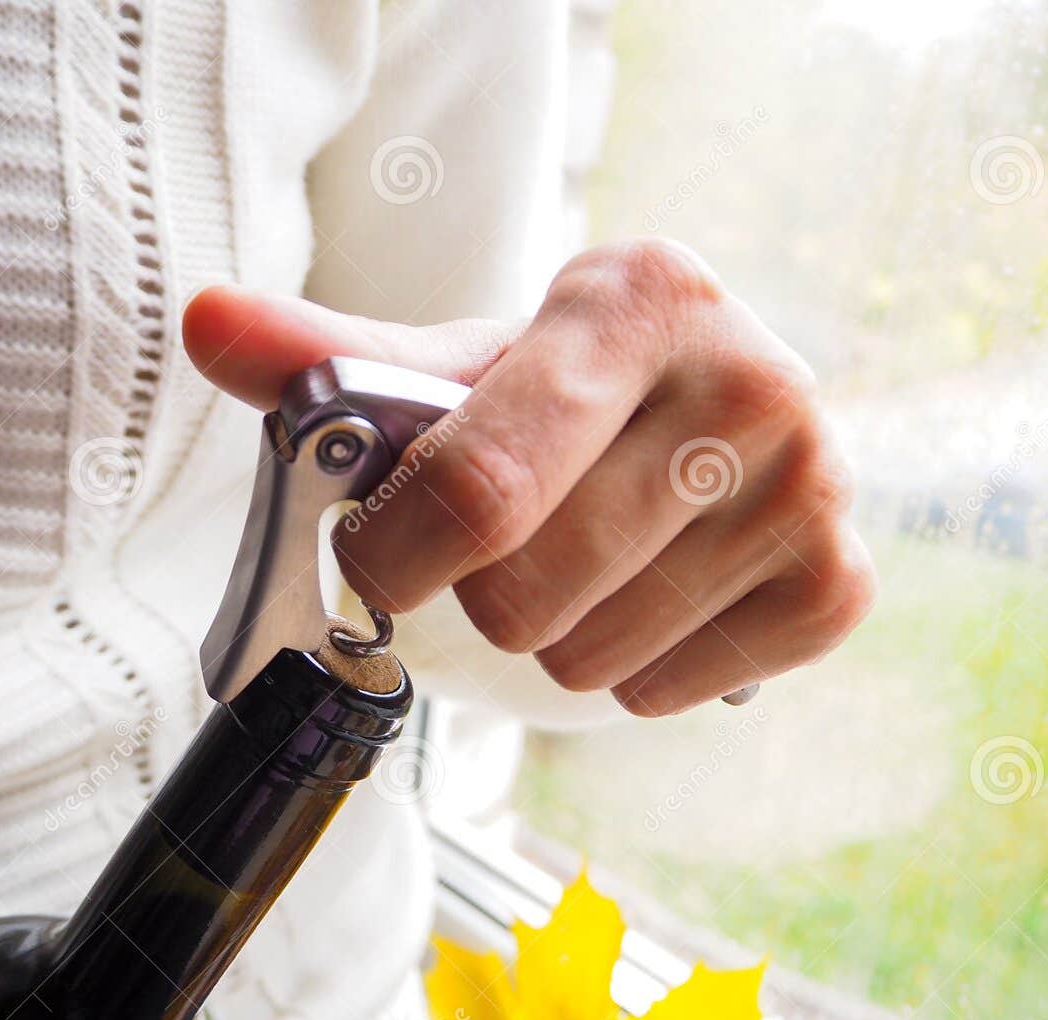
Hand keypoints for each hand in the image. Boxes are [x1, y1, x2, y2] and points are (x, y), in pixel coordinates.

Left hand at [183, 237, 873, 715]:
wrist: (719, 422)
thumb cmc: (575, 401)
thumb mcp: (464, 370)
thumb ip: (334, 359)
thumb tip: (208, 322)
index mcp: (639, 298)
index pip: (481, 483)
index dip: (399, 554)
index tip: (380, 566)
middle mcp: (750, 381)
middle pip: (527, 596)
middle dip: (489, 598)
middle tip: (518, 549)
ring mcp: (812, 487)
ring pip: (593, 662)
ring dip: (562, 640)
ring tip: (596, 566)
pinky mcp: (839, 583)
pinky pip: (674, 693)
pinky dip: (639, 674)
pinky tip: (657, 600)